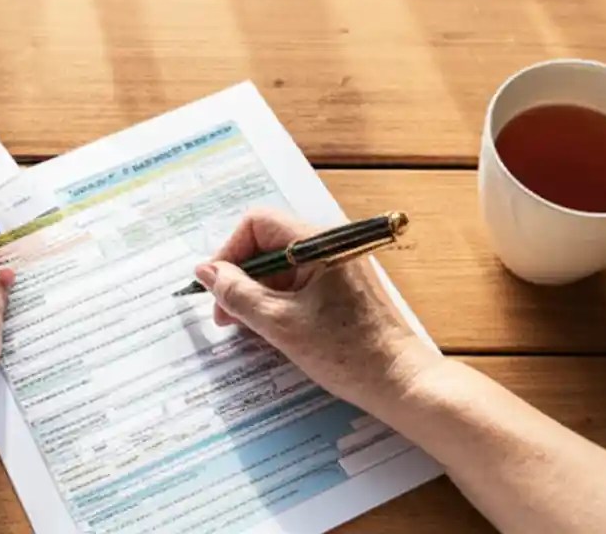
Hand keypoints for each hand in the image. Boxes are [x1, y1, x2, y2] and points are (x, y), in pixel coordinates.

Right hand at [197, 209, 439, 413]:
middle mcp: (330, 244)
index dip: (230, 252)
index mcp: (319, 242)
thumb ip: (237, 294)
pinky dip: (278, 300)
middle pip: (268, 243)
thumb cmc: (347, 354)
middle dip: (240, 276)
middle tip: (224, 314)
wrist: (400, 381)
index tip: (215, 287)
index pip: (258, 223)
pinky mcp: (343, 285)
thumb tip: (206, 272)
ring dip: (257, 291)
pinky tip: (269, 327)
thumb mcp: (280, 324)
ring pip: (282, 264)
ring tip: (244, 326)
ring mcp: (339, 264)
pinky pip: (300, 281)